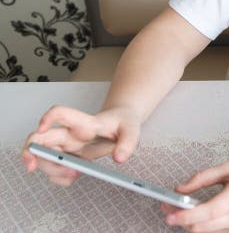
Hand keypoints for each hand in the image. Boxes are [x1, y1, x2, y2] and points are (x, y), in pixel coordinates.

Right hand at [21, 105, 141, 185]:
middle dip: (31, 152)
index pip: (61, 114)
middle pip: (41, 139)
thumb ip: (128, 142)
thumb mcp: (132, 129)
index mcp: (84, 123)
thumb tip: (119, 158)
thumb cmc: (122, 122)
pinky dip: (58, 178)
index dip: (48, 118)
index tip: (41, 128)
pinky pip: (54, 169)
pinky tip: (71, 178)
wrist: (122, 123)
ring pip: (44, 157)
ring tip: (72, 175)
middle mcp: (70, 134)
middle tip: (32, 167)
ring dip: (50, 170)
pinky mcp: (69, 158)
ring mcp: (67, 146)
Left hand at [162, 160, 228, 232]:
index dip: (186, 215)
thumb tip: (180, 189)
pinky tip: (205, 217)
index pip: (207, 212)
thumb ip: (203, 178)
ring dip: (194, 224)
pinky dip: (208, 227)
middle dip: (182, 221)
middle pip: (203, 228)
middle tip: (170, 210)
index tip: (169, 215)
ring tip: (187, 210)